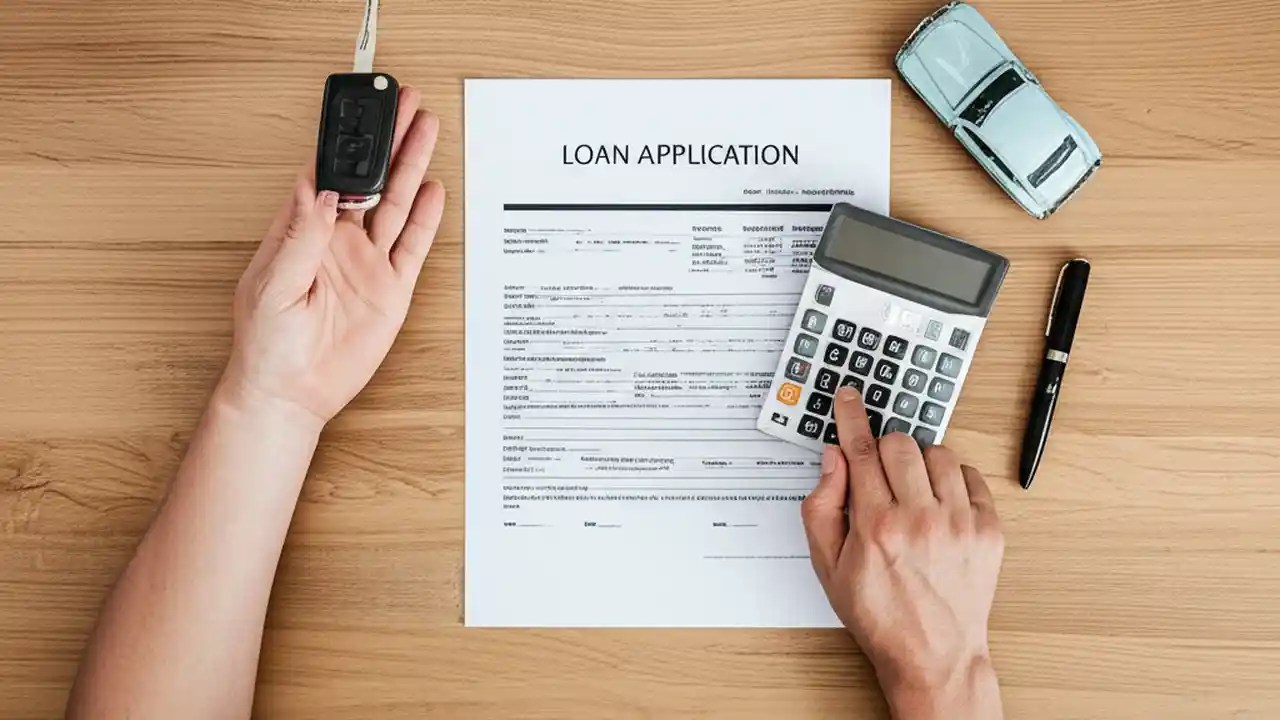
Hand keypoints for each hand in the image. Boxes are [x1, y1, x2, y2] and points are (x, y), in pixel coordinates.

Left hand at [219, 87, 445, 425]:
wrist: (290, 394)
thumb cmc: (265, 345)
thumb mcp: (271, 287)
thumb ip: (299, 239)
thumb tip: (319, 193)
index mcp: (300, 234)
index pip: (325, 177)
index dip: (342, 146)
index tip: (357, 117)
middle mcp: (336, 243)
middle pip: (368, 181)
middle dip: (387, 143)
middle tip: (405, 106)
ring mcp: (365, 264)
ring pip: (394, 205)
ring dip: (410, 167)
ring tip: (425, 130)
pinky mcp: (390, 290)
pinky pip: (412, 248)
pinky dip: (425, 219)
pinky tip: (432, 190)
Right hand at [802, 387, 1004, 719]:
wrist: (933, 655)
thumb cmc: (879, 615)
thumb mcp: (828, 566)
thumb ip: (821, 507)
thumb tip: (833, 460)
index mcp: (875, 525)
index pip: (861, 451)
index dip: (852, 418)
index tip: (851, 398)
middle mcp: (920, 519)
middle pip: (899, 445)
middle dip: (884, 449)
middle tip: (880, 471)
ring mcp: (960, 524)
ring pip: (938, 454)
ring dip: (920, 463)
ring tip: (912, 491)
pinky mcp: (989, 531)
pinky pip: (971, 477)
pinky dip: (953, 480)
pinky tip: (940, 503)